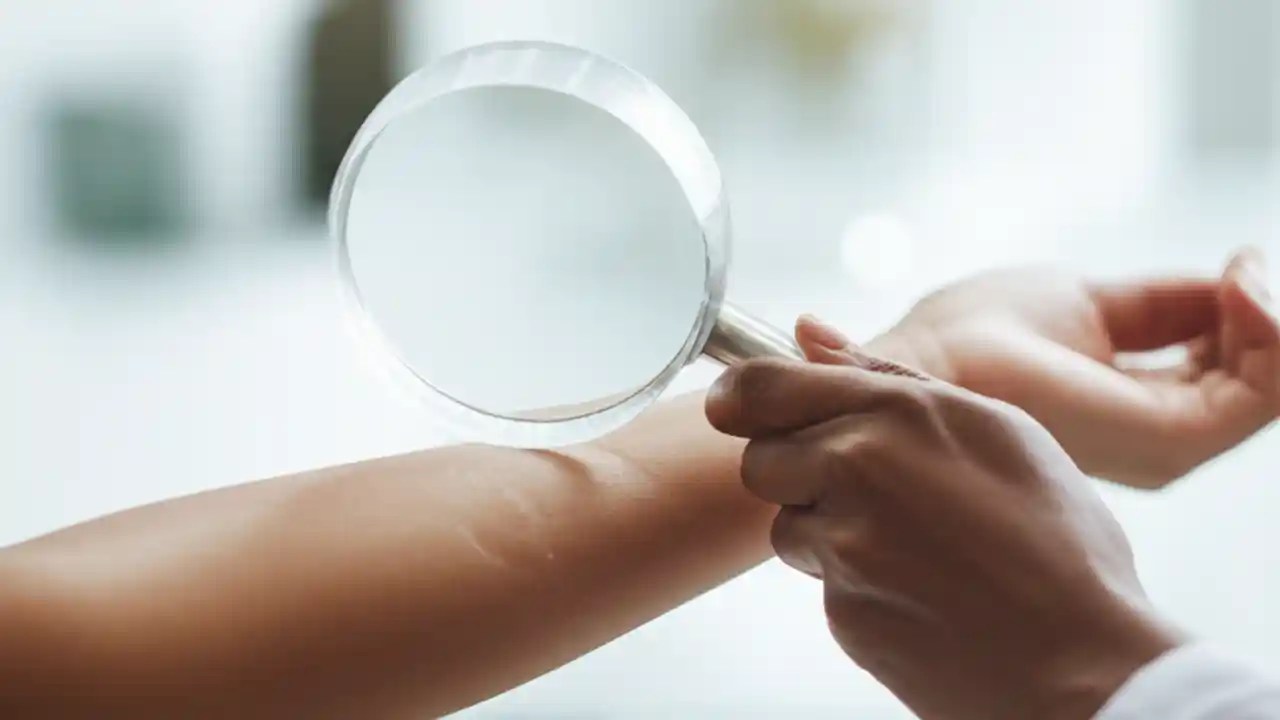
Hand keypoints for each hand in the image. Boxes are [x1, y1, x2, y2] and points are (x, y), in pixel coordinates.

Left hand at [705, 357, 1181, 719]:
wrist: (1085, 664)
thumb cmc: (1057, 542)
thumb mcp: (994, 428)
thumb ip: (886, 378)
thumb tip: (807, 334)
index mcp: (893, 415)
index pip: (759, 387)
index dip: (741, 396)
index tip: (739, 405)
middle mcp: (854, 472)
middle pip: (761, 459)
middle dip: (795, 470)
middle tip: (865, 487)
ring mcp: (843, 548)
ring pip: (789, 527)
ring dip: (828, 531)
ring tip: (913, 545)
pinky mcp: (841, 612)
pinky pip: (824, 584)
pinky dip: (858, 584)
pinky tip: (921, 590)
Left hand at [864, 248, 1279, 487]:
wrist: (930, 363)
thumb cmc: (977, 335)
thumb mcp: (1089, 301)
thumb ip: (1164, 305)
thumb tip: (1233, 281)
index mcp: (1135, 406)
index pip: (1227, 359)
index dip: (1243, 304)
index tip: (1240, 260)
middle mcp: (1158, 436)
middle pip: (1258, 371)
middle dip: (1268, 309)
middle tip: (1246, 262)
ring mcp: (1168, 445)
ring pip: (1274, 381)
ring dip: (1274, 314)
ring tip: (1244, 272)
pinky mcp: (1173, 441)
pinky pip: (1268, 389)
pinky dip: (1272, 332)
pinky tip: (1242, 286)